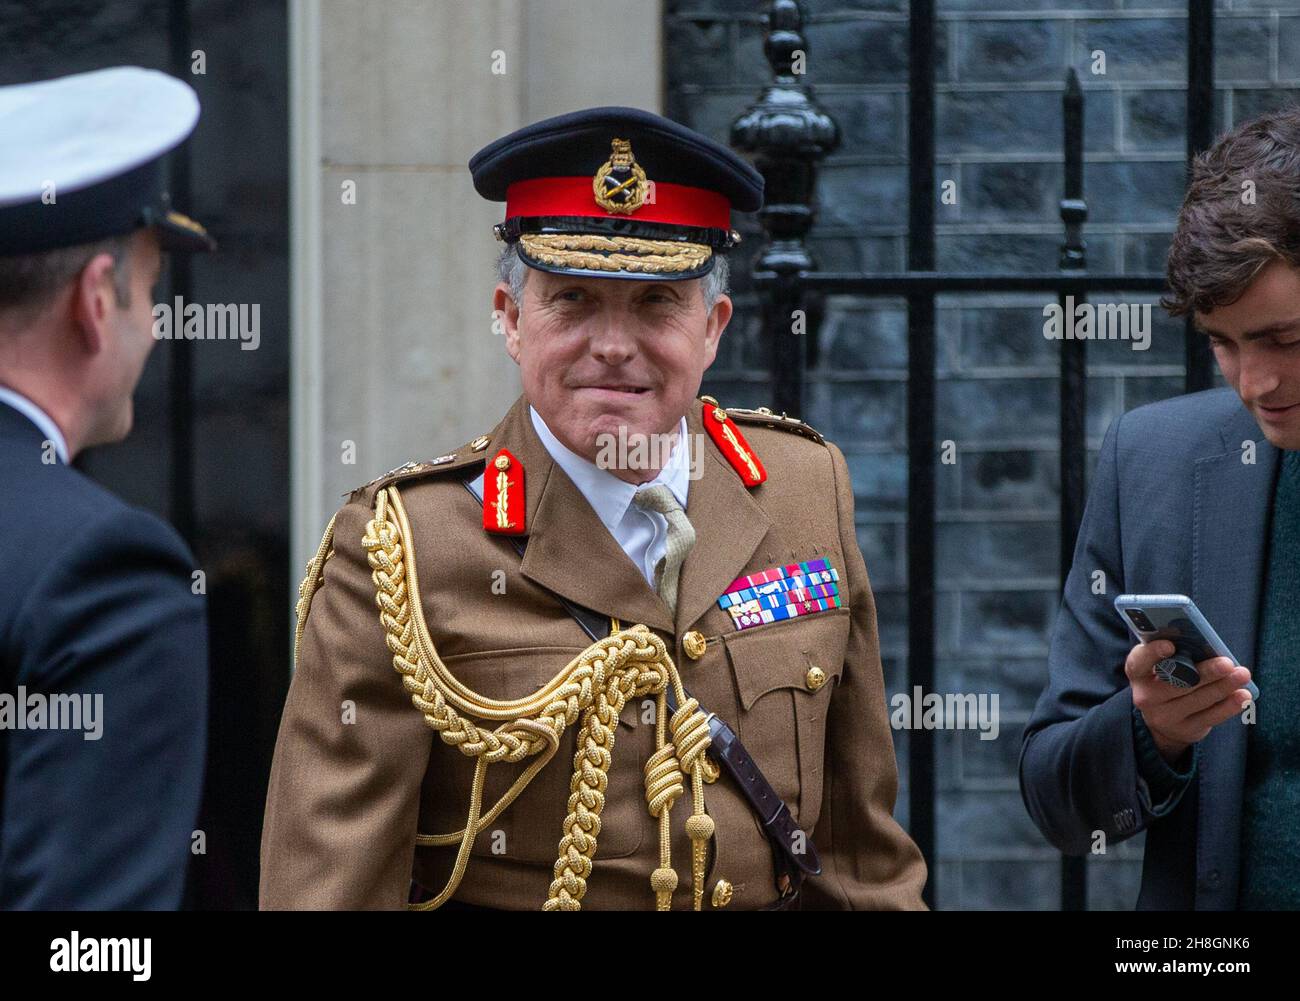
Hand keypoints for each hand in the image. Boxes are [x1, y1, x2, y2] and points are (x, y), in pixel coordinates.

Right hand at [1125, 641, 1252, 765]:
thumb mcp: (1161, 664)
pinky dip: (1229, 706)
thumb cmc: (1167, 679)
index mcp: (1138, 672)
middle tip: (1226, 663)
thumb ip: (1175, 653)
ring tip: (1242, 675)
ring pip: (1198, 700)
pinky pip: (1211, 717)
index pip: (1139, 661)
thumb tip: (1205, 643)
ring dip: (1223, 686)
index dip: (1153, 653)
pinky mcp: (1186, 730)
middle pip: (1176, 683)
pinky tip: (1242, 695)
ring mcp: (1165, 716)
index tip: (1170, 645)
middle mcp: (1146, 696)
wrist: (1164, 718)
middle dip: (1204, 673)